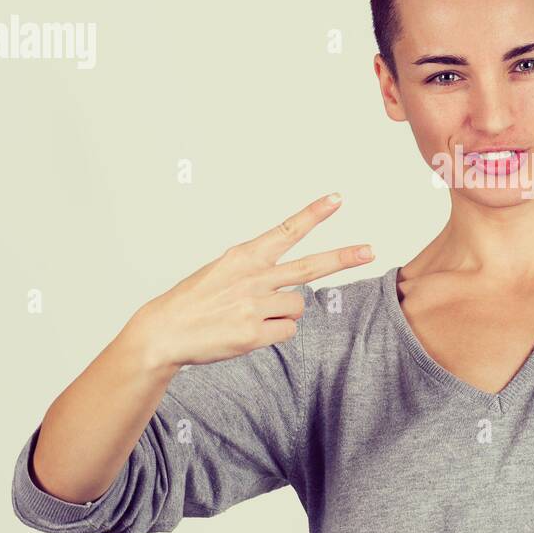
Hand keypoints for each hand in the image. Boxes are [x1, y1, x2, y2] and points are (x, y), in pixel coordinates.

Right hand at [132, 193, 373, 368]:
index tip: (337, 199)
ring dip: (281, 313)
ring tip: (249, 316)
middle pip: (310, 267)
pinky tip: (247, 332)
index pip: (285, 230)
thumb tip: (290, 285)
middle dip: (343, 258)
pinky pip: (286, 332)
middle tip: (369, 250)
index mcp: (244, 256)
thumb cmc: (193, 301)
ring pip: (296, 307)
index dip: (313, 214)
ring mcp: (255, 305)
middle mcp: (253, 277)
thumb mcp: (221, 271)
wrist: (164, 332)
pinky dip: (273, 333)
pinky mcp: (255, 333)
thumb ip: (257, 271)